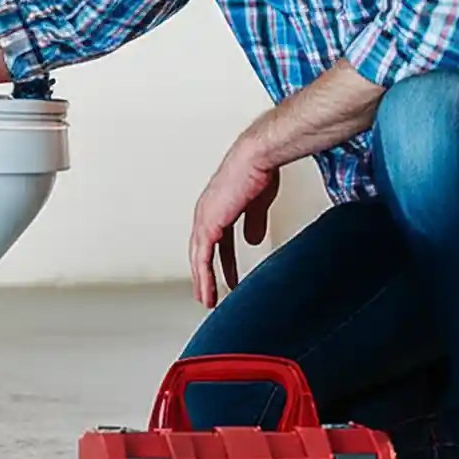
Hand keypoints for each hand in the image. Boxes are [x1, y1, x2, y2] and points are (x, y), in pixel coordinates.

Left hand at [189, 146, 279, 308]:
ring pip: (199, 257)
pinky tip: (209, 289)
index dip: (216, 260)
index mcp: (217, 207)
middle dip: (205, 274)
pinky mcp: (209, 224)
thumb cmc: (258, 171)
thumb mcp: (257, 203)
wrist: (256, 158)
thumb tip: (252, 240)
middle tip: (207, 294)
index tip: (222, 276)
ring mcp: (205, 218)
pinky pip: (203, 257)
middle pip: (201, 251)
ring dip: (203, 280)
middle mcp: (206, 213)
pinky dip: (205, 275)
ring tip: (208, 300)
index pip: (212, 240)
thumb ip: (253, 222)